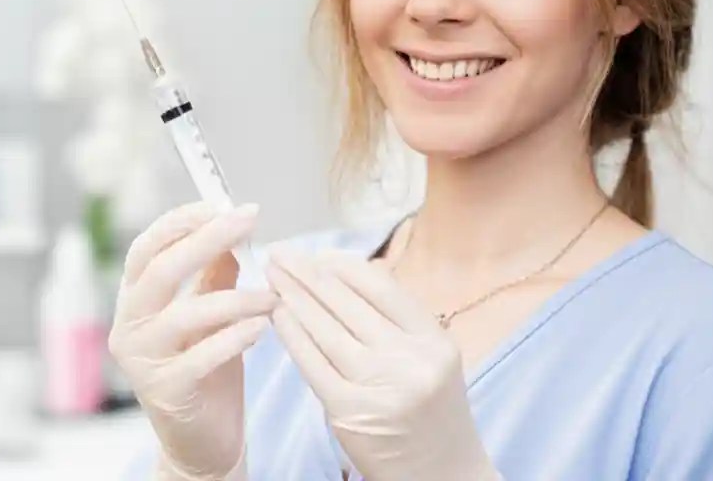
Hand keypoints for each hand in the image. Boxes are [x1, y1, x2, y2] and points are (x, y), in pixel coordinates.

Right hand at [108, 202, 276, 480]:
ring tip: (273, 294)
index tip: (221, 203)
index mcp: (135, 300)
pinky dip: (235, 337)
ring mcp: (143, 360)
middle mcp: (129, 326)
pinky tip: (263, 328)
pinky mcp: (166, 391)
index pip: (146, 248)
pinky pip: (202, 356)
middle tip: (247, 221)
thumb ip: (216, 273)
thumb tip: (233, 227)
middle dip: (207, 239)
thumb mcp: (210, 314)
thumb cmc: (207, 371)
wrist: (202, 442)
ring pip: (187, 313)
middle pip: (162, 270)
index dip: (181, 221)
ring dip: (237, 297)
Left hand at [265, 247, 499, 480]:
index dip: (342, 266)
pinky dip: (291, 334)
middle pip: (347, 303)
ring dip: (293, 296)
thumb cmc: (430, 410)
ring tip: (272, 275)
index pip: (380, 286)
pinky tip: (275, 314)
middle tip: (280, 254)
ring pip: (326, 327)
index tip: (316, 255)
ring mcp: (379, 386)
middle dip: (308, 273)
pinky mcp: (349, 411)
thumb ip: (396, 319)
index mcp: (434, 339)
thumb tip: (345, 272)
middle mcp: (411, 359)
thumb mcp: (431, 357)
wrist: (440, 474)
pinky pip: (312, 362)